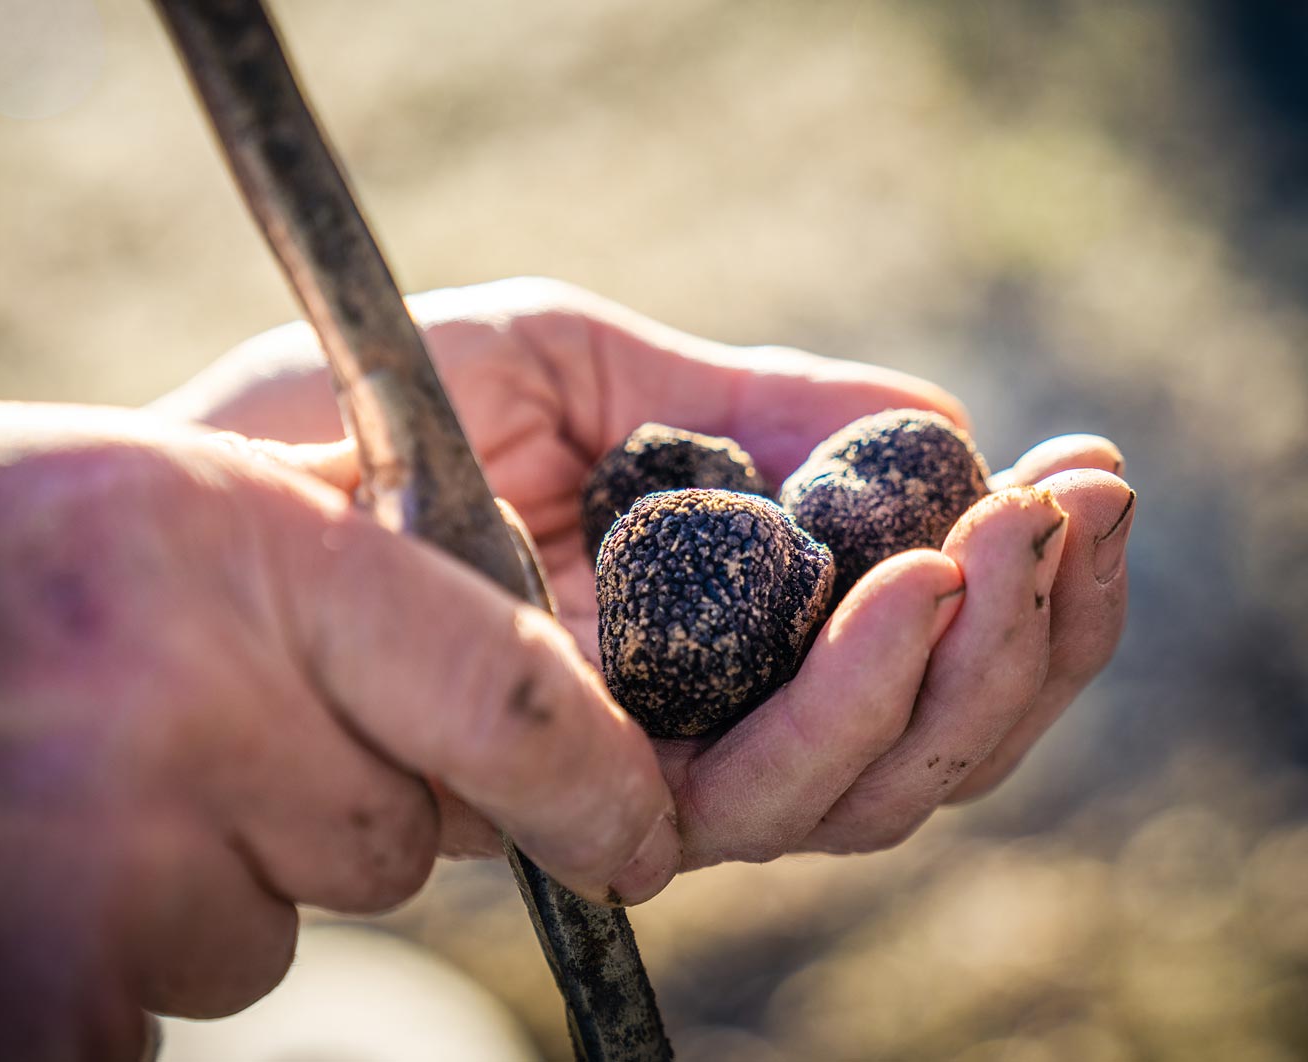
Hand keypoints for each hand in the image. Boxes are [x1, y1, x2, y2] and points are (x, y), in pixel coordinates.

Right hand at [0, 397, 675, 1058]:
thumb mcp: (156, 491)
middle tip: (180, 734)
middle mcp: (182, 702)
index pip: (504, 694)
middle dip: (323, 803)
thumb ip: (333, 566)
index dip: (591, 781)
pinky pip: (159, 1006)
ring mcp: (97, 862)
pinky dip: (105, 961)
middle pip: (389, 833)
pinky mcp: (15, 993)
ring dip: (205, 879)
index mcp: (232, 546)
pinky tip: (10, 876)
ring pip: (270, 923)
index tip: (632, 833)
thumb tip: (523, 672)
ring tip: (63, 788)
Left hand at [156, 277, 1133, 869]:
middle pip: (925, 731)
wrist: (218, 479)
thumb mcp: (585, 360)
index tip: (1089, 481)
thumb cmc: (387, 409)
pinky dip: (850, 708)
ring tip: (1000, 542)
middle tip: (1080, 510)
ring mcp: (653, 764)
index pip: (911, 636)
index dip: (1024, 578)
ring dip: (969, 669)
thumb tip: (936, 424)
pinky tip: (908, 595)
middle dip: (1032, 631)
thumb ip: (758, 404)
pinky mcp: (588, 809)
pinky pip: (758, 801)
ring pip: (871, 785)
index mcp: (722, 609)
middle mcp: (705, 704)